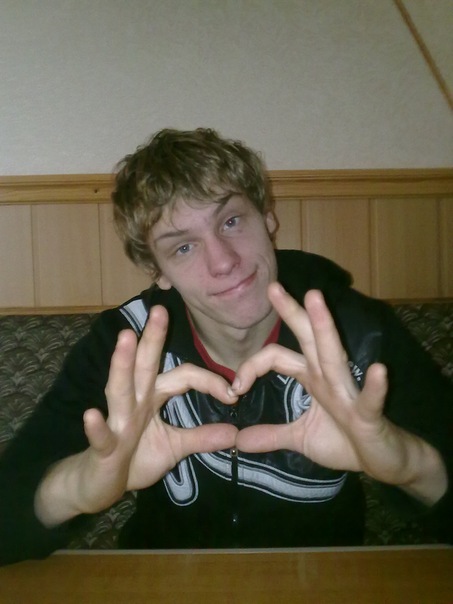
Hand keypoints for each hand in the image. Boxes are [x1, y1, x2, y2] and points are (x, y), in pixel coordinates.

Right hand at [35, 305, 237, 524]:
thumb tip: (235, 433)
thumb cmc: (135, 459)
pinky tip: (92, 414)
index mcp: (152, 397)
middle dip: (152, 338)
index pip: (182, 377)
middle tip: (161, 310)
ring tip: (126, 337)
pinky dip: (96, 425)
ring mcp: (117, 421)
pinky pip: (101, 434)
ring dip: (122, 363)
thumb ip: (202, 437)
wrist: (99, 485)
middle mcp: (135, 401)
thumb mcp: (174, 447)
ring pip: (120, 388)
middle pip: (145, 365)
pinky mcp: (103, 446)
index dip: (207, 380)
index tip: (233, 394)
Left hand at [234, 284, 446, 502]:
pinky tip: (379, 369)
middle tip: (272, 286)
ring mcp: (350, 393)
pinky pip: (370, 400)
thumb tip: (238, 440)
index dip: (251, 366)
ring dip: (324, 327)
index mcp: (313, 378)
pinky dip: (375, 386)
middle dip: (291, 312)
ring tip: (314, 298)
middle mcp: (329, 378)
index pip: (276, 357)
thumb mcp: (301, 439)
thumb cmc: (346, 443)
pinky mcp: (369, 416)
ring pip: (334, 355)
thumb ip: (271, 436)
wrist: (385, 462)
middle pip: (307, 338)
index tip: (234, 389)